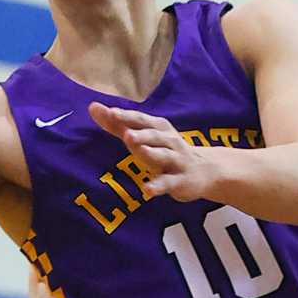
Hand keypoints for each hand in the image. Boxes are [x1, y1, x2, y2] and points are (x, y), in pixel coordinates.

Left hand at [88, 103, 218, 203]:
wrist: (204, 171)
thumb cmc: (166, 151)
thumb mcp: (144, 137)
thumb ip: (117, 124)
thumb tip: (93, 107)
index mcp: (158, 128)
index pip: (141, 120)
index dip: (127, 116)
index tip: (110, 111)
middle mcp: (168, 141)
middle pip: (153, 135)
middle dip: (140, 133)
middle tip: (125, 133)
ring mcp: (175, 160)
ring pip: (163, 155)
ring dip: (151, 152)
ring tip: (138, 150)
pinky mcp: (179, 181)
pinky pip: (168, 183)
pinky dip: (158, 186)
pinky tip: (147, 190)